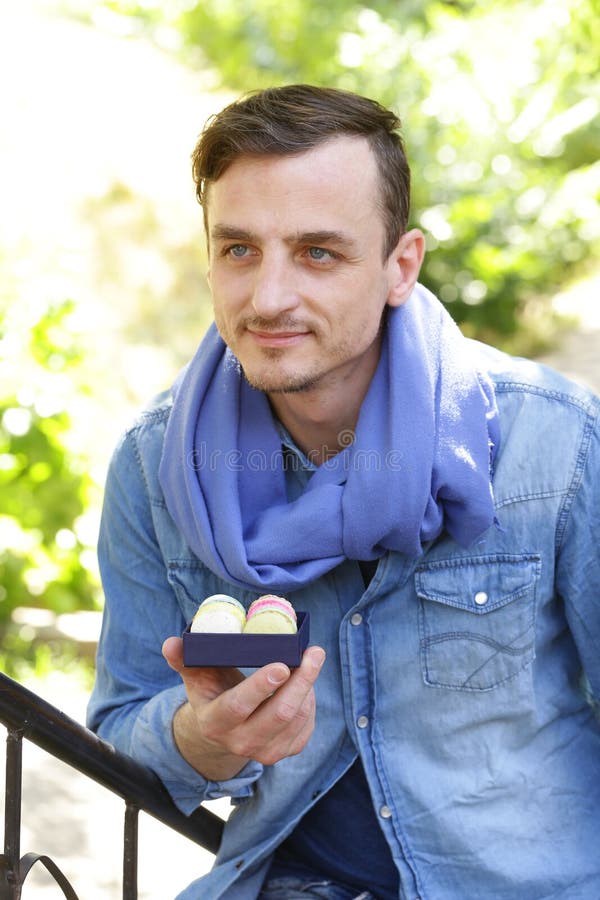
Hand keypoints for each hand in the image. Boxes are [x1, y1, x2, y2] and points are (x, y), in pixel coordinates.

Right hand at [162, 637, 325, 781]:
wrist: (223, 729)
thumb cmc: (211, 691)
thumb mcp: (196, 675)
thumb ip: (184, 659)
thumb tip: (170, 643)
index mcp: (214, 722)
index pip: (239, 706)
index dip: (261, 687)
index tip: (282, 665)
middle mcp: (239, 742)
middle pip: (278, 714)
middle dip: (301, 681)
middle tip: (314, 652)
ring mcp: (264, 752)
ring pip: (297, 718)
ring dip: (309, 686)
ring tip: (310, 659)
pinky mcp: (285, 752)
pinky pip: (306, 726)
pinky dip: (311, 700)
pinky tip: (306, 682)